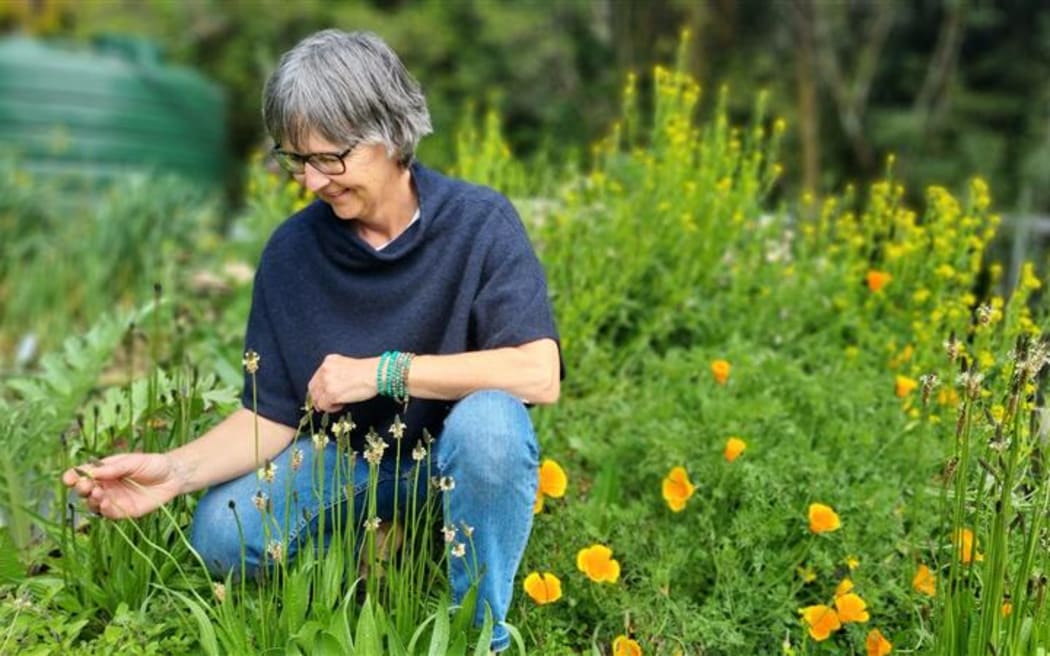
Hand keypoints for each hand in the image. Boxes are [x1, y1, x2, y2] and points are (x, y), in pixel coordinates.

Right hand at [61, 453, 183, 518]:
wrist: (173, 477)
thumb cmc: (152, 465)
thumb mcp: (133, 461)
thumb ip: (114, 468)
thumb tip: (92, 473)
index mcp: (103, 471)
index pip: (82, 474)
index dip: (73, 477)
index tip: (69, 478)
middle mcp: (104, 486)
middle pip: (84, 490)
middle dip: (81, 488)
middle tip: (86, 486)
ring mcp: (112, 499)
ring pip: (93, 503)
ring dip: (92, 500)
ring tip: (99, 493)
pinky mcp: (122, 511)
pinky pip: (108, 513)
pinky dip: (104, 509)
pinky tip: (106, 503)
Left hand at [307, 354, 379, 413]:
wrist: (376, 374)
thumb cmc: (368, 372)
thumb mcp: (347, 365)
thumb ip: (335, 373)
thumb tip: (329, 388)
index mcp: (328, 361)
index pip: (316, 378)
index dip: (318, 390)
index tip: (321, 397)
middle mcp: (325, 370)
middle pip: (313, 389)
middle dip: (318, 399)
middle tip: (324, 406)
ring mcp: (327, 382)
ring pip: (317, 399)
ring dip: (326, 404)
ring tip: (338, 404)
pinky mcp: (331, 393)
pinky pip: (324, 406)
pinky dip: (332, 408)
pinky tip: (341, 405)